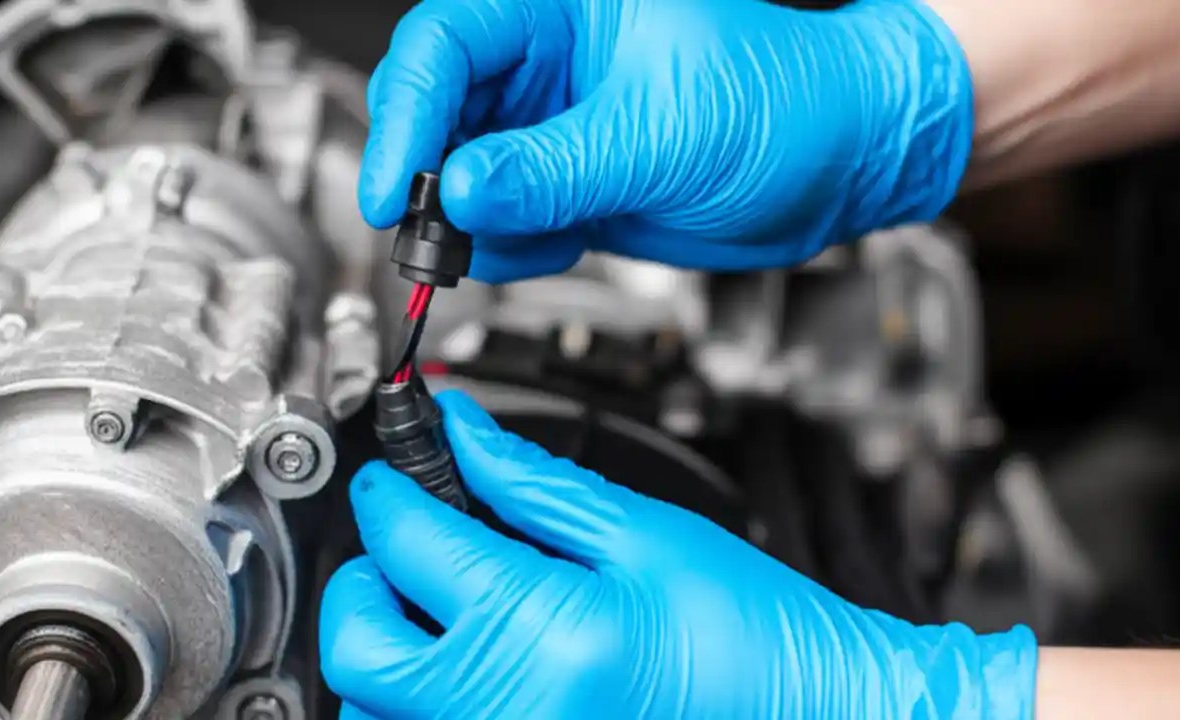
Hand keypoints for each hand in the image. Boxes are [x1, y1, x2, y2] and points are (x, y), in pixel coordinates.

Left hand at [320, 391, 1035, 718]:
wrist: (821, 713)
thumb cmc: (755, 633)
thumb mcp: (645, 533)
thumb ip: (536, 485)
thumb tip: (462, 434)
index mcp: (546, 632)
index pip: (412, 546)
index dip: (391, 491)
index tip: (396, 473)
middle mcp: (510, 713)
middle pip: (359, 646)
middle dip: (363, 580)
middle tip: (406, 544)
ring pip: (375, 709)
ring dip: (387, 645)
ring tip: (445, 603)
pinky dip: (419, 699)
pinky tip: (471, 660)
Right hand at [359, 0, 972, 282]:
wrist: (843, 165)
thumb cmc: (786, 103)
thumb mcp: (660, 135)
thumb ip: (552, 169)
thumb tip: (460, 192)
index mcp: (562, 11)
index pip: (447, 45)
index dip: (408, 117)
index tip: (395, 188)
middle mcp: (546, 67)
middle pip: (436, 111)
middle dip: (428, 176)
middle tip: (428, 233)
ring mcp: (553, 130)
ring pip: (461, 176)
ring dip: (469, 223)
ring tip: (522, 241)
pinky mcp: (567, 186)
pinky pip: (503, 221)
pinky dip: (512, 247)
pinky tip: (557, 246)